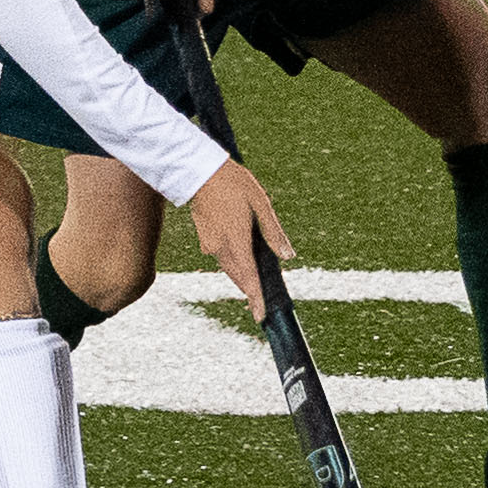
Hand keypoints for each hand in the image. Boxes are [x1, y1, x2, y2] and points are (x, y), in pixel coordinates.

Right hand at [188, 159, 292, 318]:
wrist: (199, 171)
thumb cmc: (234, 183)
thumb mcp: (261, 204)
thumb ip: (273, 232)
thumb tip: (288, 256)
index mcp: (237, 241)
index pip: (249, 279)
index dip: (256, 299)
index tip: (261, 316)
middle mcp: (221, 248)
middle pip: (239, 278)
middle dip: (251, 290)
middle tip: (263, 302)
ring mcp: (210, 244)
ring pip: (230, 268)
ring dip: (243, 277)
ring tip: (257, 284)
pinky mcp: (205, 238)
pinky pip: (222, 257)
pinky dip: (234, 263)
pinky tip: (243, 257)